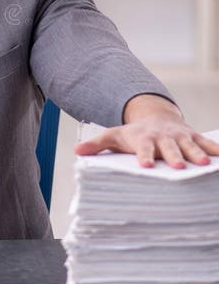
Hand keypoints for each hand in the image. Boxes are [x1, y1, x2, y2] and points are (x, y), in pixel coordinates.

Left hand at [74, 94, 218, 169]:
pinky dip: (216, 149)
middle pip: (169, 147)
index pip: (142, 148)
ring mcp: (180, 136)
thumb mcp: (113, 135)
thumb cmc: (133, 133)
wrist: (155, 116)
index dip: (144, 156)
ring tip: (205, 165)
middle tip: (179, 167)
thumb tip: (77, 151)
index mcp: (143, 138)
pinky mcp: (194, 136)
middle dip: (174, 156)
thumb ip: (97, 144)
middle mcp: (163, 137)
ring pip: (190, 145)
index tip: (145, 165)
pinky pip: (207, 143)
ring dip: (198, 154)